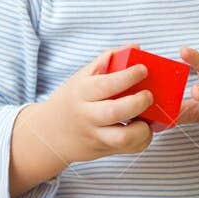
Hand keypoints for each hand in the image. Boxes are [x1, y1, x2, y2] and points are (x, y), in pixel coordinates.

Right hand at [20, 47, 157, 166]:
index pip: (106, 84)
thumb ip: (107, 61)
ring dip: (142, 128)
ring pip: (122, 138)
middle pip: (115, 112)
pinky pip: (128, 149)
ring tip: (148, 117)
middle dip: (138, 102)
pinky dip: (142, 140)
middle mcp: (88, 115)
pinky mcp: (104, 150)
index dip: (128, 76)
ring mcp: (96, 135)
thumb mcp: (82, 77)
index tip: (143, 69)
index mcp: (82, 93)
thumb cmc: (73, 99)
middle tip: (149, 95)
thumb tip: (136, 47)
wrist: (49, 134)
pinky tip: (144, 128)